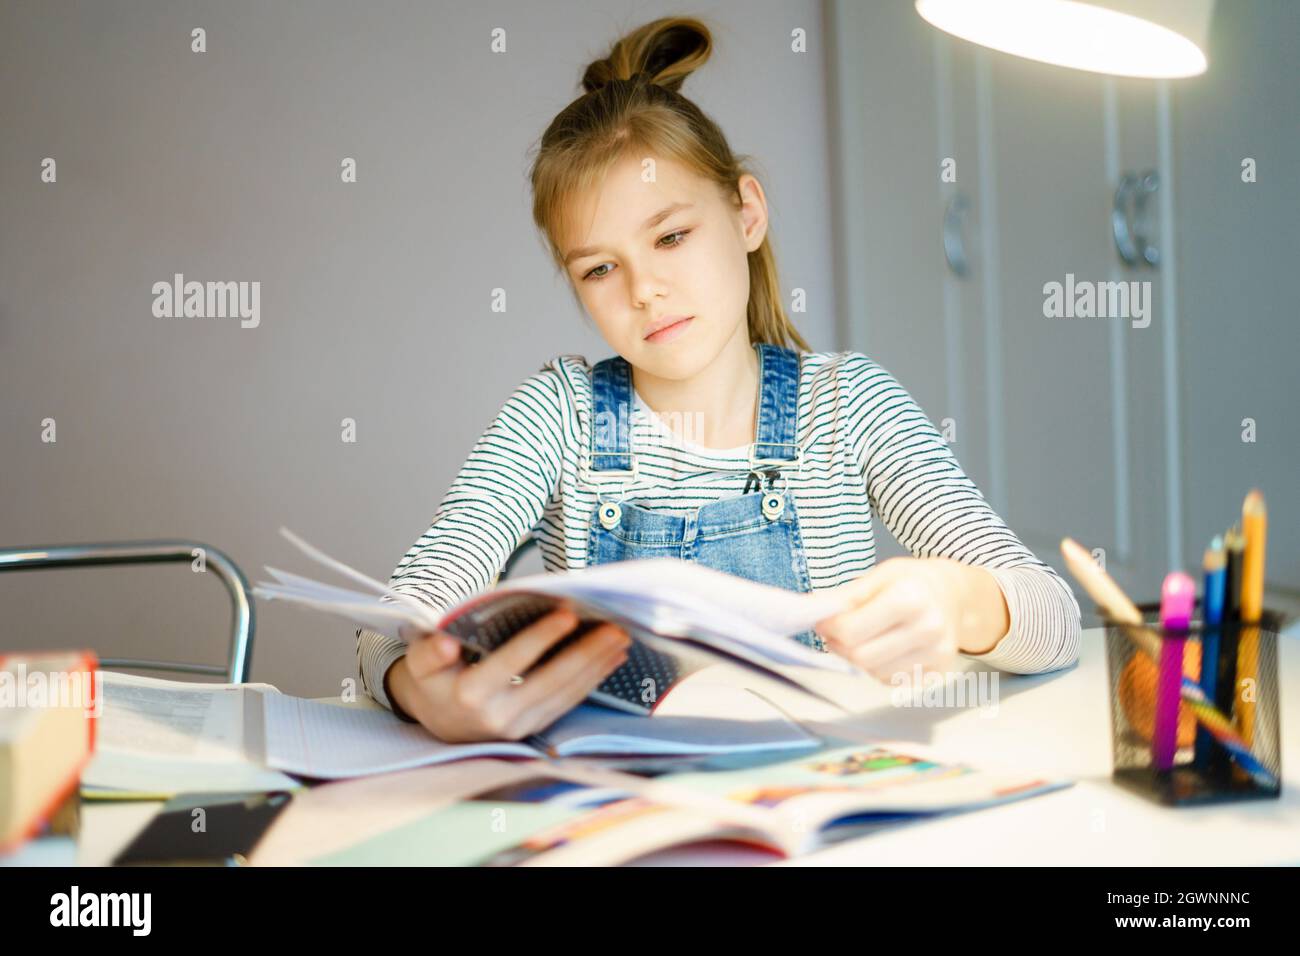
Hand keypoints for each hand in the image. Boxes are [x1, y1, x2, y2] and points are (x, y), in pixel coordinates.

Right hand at [385, 606, 632, 742]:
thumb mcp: (421, 662)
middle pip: (550, 682)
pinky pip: (569, 703)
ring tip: (621, 638)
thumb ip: (429, 651)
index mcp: (469, 695)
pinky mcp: (535, 729)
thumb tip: (446, 644)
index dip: (540, 638)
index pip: (511, 663)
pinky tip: (612, 659)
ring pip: (565, 695)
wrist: (437, 720)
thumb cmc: (433, 678)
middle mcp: (498, 717)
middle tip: (614, 627)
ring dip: (596, 666)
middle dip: (585, 653)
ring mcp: (519, 727)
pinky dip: (592, 680)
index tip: (567, 612)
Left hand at [813, 557, 1008, 682]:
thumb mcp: (880, 575)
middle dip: (840, 646)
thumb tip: (813, 608)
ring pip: (874, 673)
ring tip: (862, 638)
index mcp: (911, 598)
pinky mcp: (938, 672)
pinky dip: (878, 668)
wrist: (955, 596)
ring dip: (858, 659)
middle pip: (861, 657)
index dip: (829, 628)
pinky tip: (884, 648)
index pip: (852, 630)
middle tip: (835, 633)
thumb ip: (846, 596)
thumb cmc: (914, 582)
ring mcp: (937, 654)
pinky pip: (891, 681)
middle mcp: (928, 628)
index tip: (823, 622)